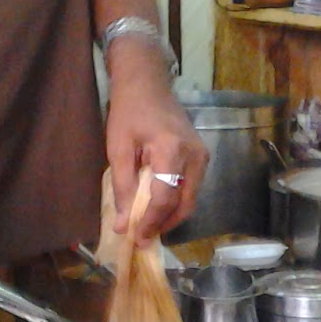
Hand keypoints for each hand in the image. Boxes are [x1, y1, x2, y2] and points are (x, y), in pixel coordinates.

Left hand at [103, 54, 208, 242]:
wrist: (148, 83)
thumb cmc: (129, 112)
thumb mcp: (118, 148)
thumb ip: (122, 187)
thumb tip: (122, 224)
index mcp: (171, 150)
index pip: (165, 198)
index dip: (151, 222)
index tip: (136, 238)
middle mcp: (194, 155)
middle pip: (184, 204)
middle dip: (163, 225)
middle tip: (143, 238)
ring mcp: (202, 156)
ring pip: (191, 199)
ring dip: (170, 216)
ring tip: (148, 225)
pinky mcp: (202, 157)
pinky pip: (191, 188)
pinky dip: (176, 203)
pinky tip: (158, 207)